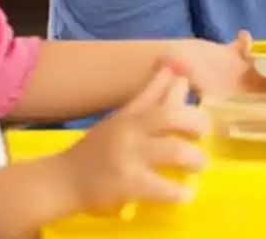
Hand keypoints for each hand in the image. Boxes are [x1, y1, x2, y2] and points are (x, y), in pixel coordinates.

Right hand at [59, 62, 208, 210]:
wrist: (63, 180)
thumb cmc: (97, 149)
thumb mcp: (122, 118)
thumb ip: (149, 97)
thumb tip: (174, 72)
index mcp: (130, 113)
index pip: (159, 89)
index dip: (182, 86)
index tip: (195, 93)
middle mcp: (129, 129)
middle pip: (171, 115)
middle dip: (196, 123)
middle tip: (202, 135)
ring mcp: (128, 156)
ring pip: (173, 150)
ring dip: (194, 159)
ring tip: (198, 165)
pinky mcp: (127, 183)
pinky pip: (161, 186)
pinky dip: (178, 192)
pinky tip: (185, 194)